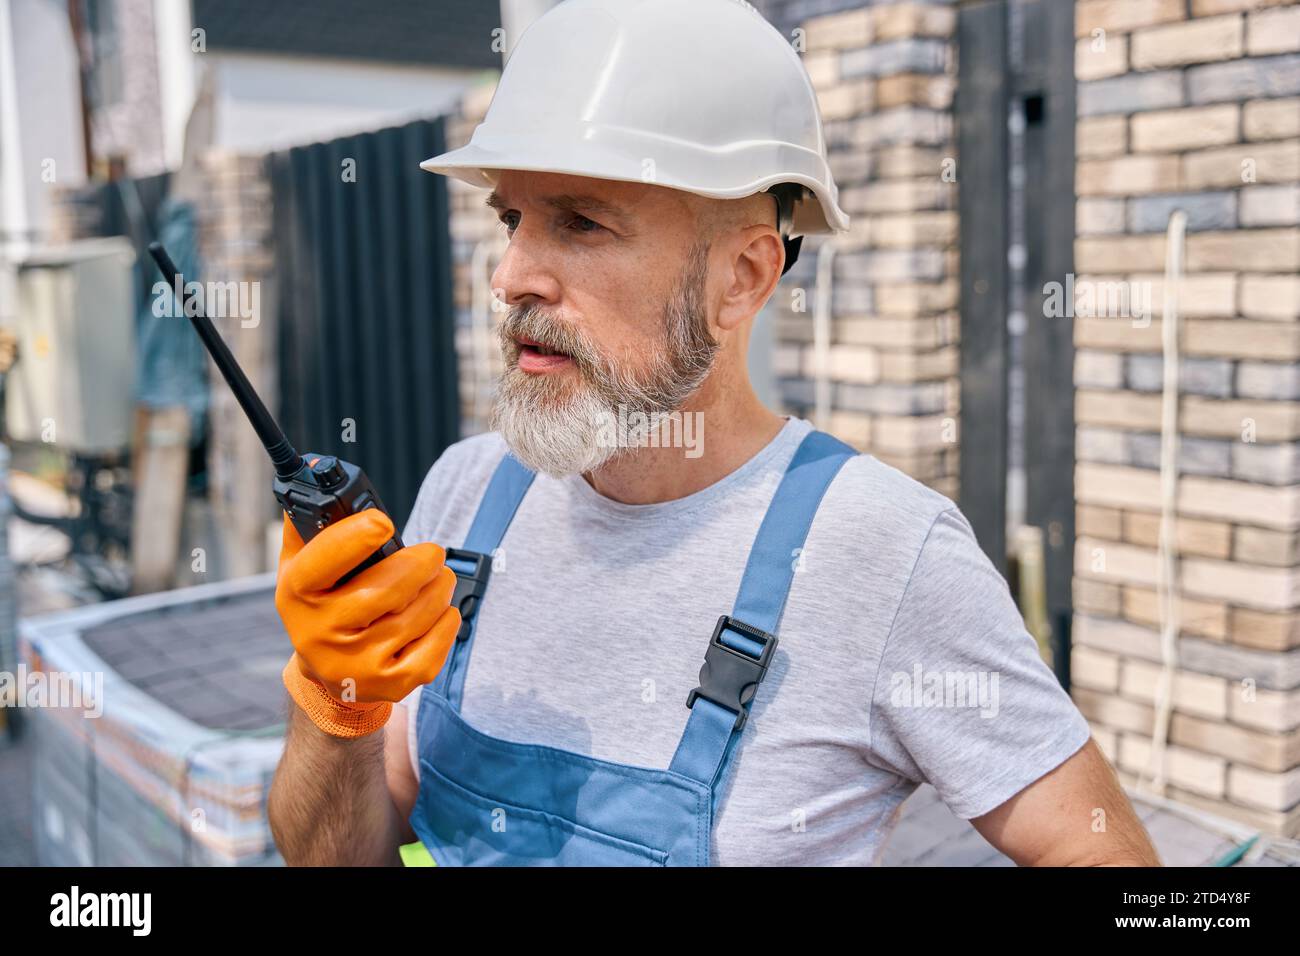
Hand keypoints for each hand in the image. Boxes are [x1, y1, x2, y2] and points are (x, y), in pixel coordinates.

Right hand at [275, 509, 459, 735]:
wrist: (329, 674)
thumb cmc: (322, 603)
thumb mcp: (300, 566)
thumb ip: (308, 520)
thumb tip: (315, 468)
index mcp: (297, 595)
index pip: (324, 561)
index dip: (356, 537)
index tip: (383, 522)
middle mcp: (320, 634)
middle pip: (386, 589)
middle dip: (420, 564)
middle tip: (434, 552)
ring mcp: (355, 664)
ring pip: (416, 615)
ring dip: (439, 589)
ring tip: (439, 578)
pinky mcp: (388, 684)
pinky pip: (433, 648)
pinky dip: (446, 622)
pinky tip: (442, 611)